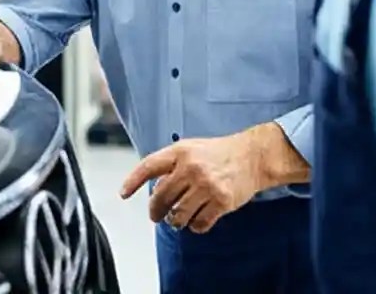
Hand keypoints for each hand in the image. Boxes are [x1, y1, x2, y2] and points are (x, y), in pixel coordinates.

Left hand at [119, 125, 282, 233]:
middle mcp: (191, 167)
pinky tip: (196, 222)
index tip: (123, 194)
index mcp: (180, 152)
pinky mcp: (222, 201)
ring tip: (177, 219)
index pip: (149, 166)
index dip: (133, 181)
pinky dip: (195, 226)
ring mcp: (207, 185)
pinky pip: (199, 223)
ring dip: (175, 221)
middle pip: (161, 197)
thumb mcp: (191, 149)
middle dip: (156, 211)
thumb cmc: (218, 153)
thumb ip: (171, 165)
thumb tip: (154, 191)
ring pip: (178, 215)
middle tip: (157, 216)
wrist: (252, 156)